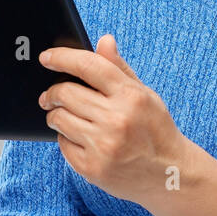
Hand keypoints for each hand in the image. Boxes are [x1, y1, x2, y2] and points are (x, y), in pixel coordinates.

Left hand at [37, 33, 186, 205]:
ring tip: (61, 115)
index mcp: (131, 95)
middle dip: (52, 92)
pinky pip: (62, 144)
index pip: (89, 66)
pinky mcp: (93, 168)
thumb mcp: (144, 95)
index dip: (63, 58)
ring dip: (54, 114)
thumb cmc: (155, 129)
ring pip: (59, 118)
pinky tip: (76, 137)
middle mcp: (117, 119)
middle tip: (50, 94)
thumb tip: (103, 40)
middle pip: (66, 93)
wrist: (169, 175)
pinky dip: (64, 138)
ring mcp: (104, 146)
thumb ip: (119, 68)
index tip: (47, 57)